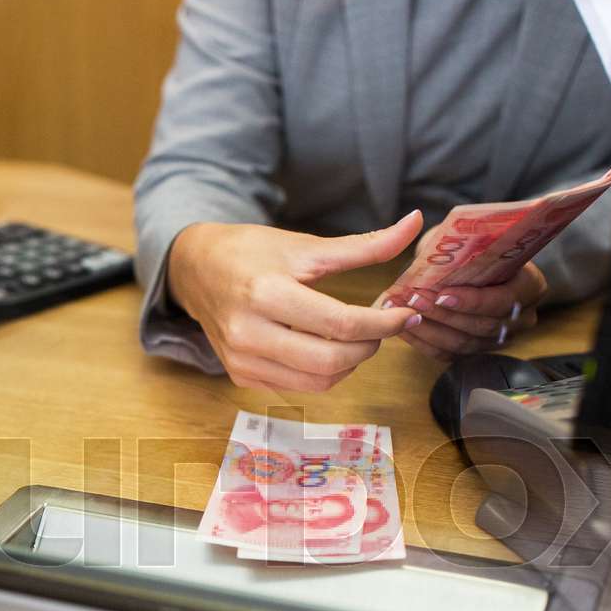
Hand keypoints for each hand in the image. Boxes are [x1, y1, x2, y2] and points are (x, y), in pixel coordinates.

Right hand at [167, 211, 425, 391]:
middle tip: (380, 329)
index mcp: (266, 292)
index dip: (383, 323)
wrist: (196, 270)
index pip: (340, 322)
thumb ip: (363, 246)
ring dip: (349, 364)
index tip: (405, 314)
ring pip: (318, 382)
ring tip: (355, 338)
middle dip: (369, 347)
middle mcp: (249, 332)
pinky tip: (324, 347)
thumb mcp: (305, 246)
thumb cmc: (251, 252)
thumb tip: (415, 223)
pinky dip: (322, 372)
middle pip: (332, 361)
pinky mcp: (239, 376)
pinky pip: (297, 386)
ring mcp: (241, 360)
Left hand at [381, 247, 547, 361]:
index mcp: (530, 286)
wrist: (474, 266)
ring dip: (428, 328)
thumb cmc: (473, 248)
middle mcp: (520, 318)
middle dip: (443, 314)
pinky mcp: (475, 352)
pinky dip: (422, 341)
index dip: (473, 301)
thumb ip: (455, 240)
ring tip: (400, 311)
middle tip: (413, 299)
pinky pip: (448, 354)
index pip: (504, 301)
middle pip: (482, 326)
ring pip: (463, 344)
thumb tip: (416, 224)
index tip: (442, 294)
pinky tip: (400, 326)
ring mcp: (498, 339)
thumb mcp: (470, 236)